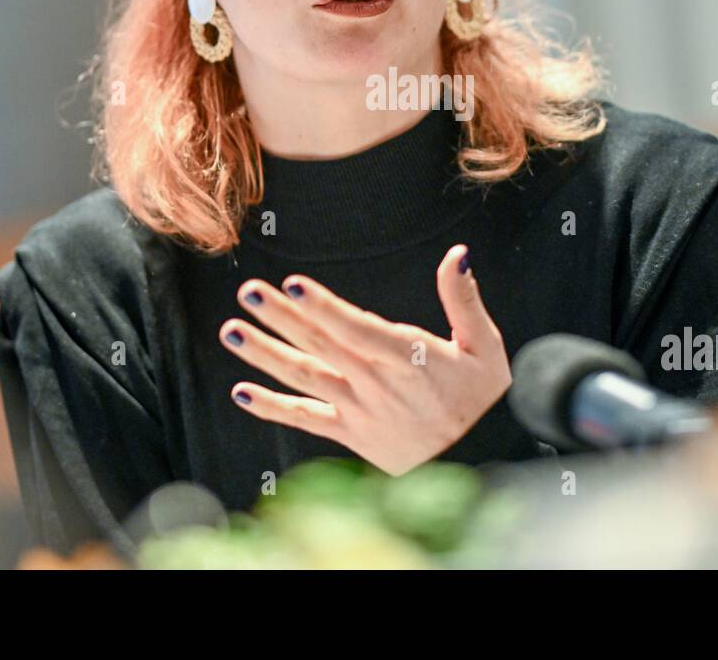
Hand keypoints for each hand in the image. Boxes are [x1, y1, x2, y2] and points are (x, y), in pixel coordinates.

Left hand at [219, 244, 510, 475]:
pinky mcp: (350, 432)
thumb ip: (463, 300)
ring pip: (305, 378)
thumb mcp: (485, 347)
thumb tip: (457, 256)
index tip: (295, 285)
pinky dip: (272, 408)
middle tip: (249, 292)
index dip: (325, 308)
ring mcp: (359, 410)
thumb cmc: (480, 400)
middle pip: (321, 346)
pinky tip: (242, 393)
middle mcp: (376, 384)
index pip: (358, 329)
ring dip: (265, 354)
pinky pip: (306, 419)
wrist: (480, 461)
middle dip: (282, 317)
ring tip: (232, 331)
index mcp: (409, 358)